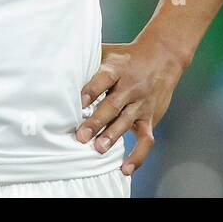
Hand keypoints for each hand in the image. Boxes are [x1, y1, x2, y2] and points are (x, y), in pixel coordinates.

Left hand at [76, 38, 185, 175]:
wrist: (163, 55)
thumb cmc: (128, 57)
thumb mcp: (110, 53)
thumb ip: (89, 61)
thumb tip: (59, 67)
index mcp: (118, 68)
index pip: (105, 78)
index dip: (92, 89)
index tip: (79, 101)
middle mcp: (130, 86)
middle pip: (113, 104)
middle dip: (97, 121)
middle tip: (82, 136)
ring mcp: (141, 103)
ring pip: (127, 121)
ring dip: (112, 136)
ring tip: (98, 149)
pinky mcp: (150, 117)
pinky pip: (145, 139)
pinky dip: (138, 155)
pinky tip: (125, 169)